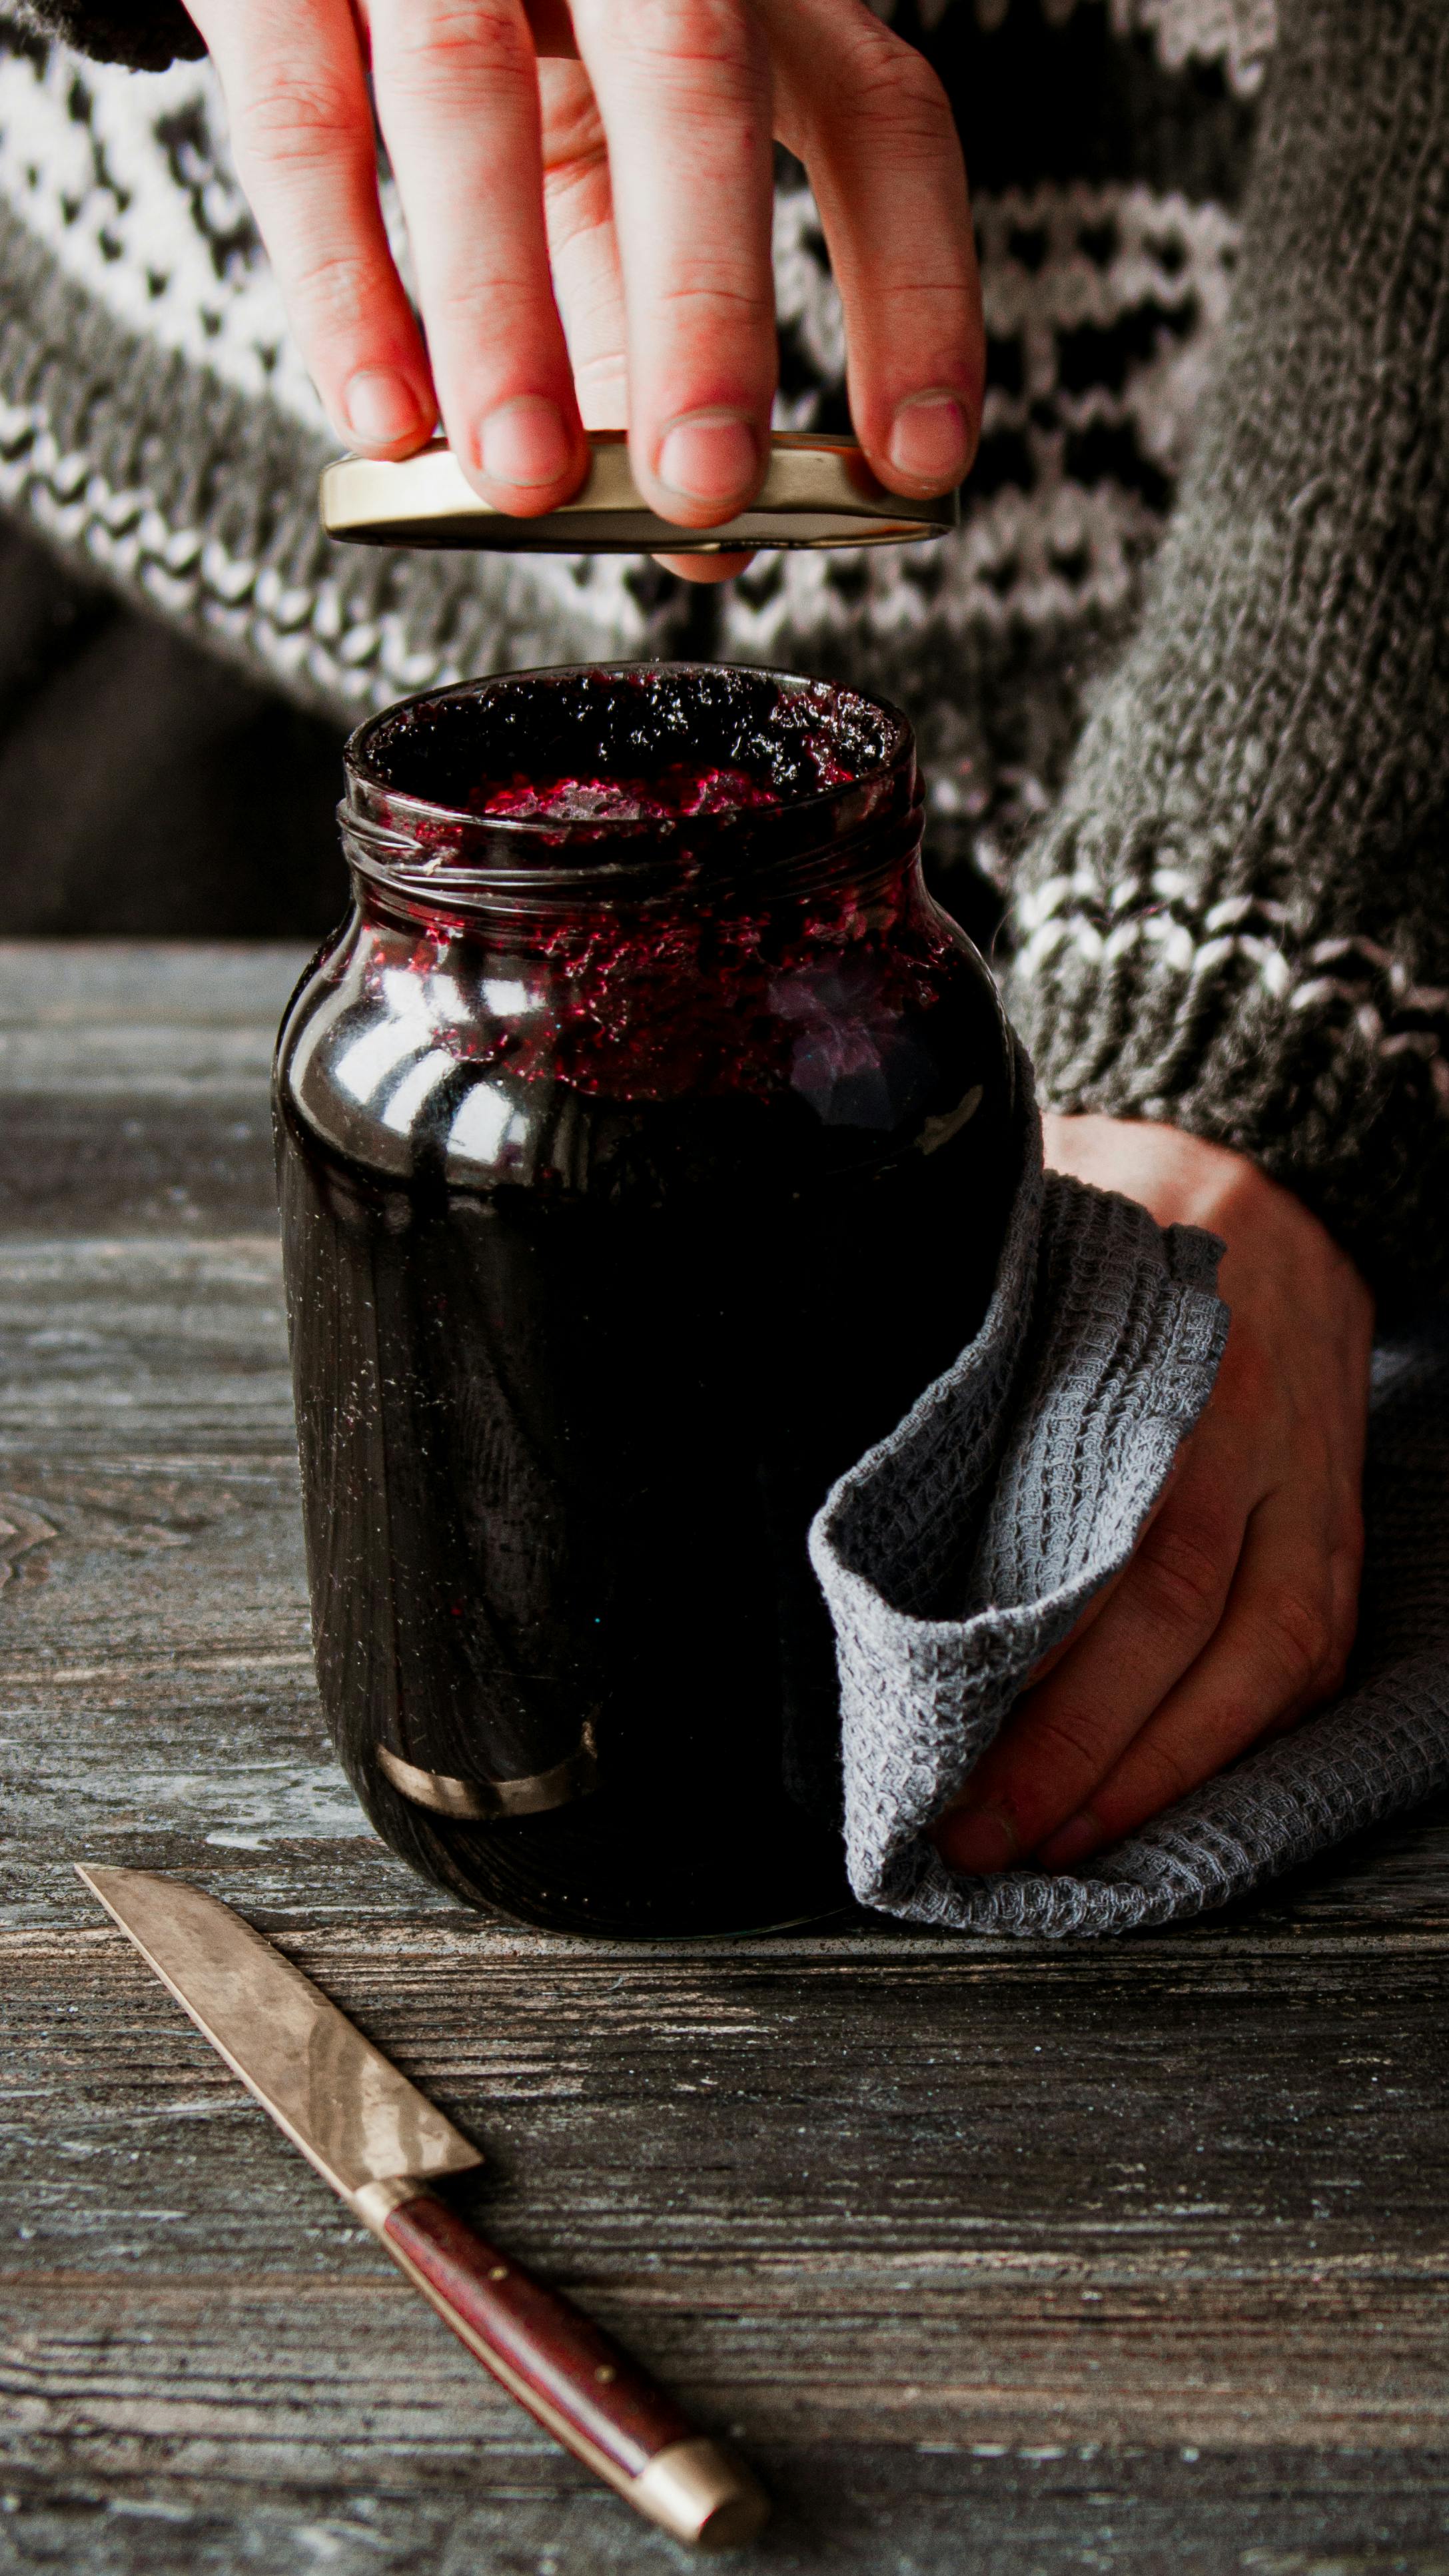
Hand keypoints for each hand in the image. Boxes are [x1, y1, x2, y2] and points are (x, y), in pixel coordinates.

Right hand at [184, 0, 981, 576]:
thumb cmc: (490, 45)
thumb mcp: (608, 150)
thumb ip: (645, 314)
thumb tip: (702, 543)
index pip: (874, 120)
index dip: (912, 293)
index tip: (916, 461)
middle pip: (690, 86)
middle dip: (703, 304)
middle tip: (702, 485)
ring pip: (469, 97)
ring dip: (500, 312)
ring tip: (523, 479)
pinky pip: (305, 125)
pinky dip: (341, 283)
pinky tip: (385, 419)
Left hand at [929, 1115, 1373, 1876]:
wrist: (1274, 1187)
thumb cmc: (1118, 1236)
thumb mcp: (1036, 1267)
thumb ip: (963, 1359)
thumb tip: (841, 1473)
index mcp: (1163, 1378)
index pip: (1106, 1556)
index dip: (1038, 1677)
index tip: (947, 1754)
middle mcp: (1249, 1441)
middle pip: (1174, 1625)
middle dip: (1077, 1753)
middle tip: (982, 1838)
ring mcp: (1312, 1492)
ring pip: (1265, 1661)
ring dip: (1165, 1771)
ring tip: (1069, 1847)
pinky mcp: (1341, 1530)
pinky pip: (1310, 1656)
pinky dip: (1242, 1739)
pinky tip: (1169, 1798)